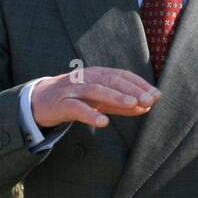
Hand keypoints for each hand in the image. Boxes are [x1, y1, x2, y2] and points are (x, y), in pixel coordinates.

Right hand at [30, 67, 158, 128]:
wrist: (41, 101)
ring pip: (96, 90)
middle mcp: (87, 78)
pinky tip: (103, 123)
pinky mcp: (61, 104)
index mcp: (98, 74)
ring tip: (133, 104)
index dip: (140, 84)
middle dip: (133, 89)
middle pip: (112, 80)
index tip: (156, 95)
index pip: (122, 75)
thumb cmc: (76, 98)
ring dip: (116, 96)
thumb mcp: (101, 100)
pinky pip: (77, 108)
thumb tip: (147, 107)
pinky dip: (90, 115)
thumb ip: (122, 104)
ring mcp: (73, 90)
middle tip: (150, 99)